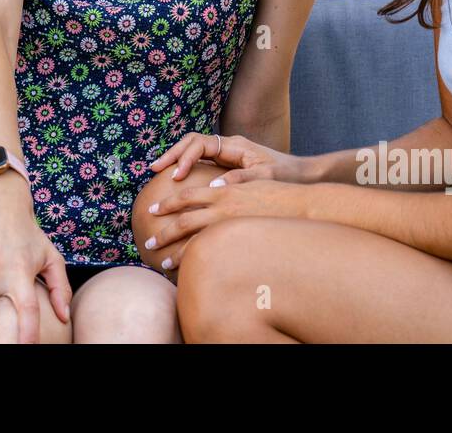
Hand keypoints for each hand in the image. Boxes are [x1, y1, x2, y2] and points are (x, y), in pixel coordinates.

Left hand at [144, 179, 304, 268]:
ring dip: (177, 252)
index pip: (189, 195)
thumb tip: (216, 185)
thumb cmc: (280, 192)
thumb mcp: (251, 181)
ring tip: (163, 262)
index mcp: (223, 189)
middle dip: (164, 231)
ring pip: (196, 240)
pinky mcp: (242, 239)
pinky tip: (191, 271)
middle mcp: (224, 205)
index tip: (154, 210)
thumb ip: (232, 185)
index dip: (169, 203)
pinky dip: (200, 261)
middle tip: (148, 241)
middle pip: (185, 220)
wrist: (304, 205)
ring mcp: (232, 224)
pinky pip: (215, 253)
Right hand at [149, 131, 316, 185]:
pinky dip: (187, 167)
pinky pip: (201, 161)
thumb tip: (214, 186)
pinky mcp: (228, 164)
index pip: (201, 144)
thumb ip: (242, 179)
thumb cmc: (288, 175)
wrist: (304, 175)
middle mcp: (229, 146)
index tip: (176, 176)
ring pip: (194, 150)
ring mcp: (227, 154)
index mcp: (236, 145)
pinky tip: (176, 181)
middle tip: (154, 168)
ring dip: (176, 159)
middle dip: (172, 153)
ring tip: (158, 171)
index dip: (185, 157)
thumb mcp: (267, 177)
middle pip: (192, 142)